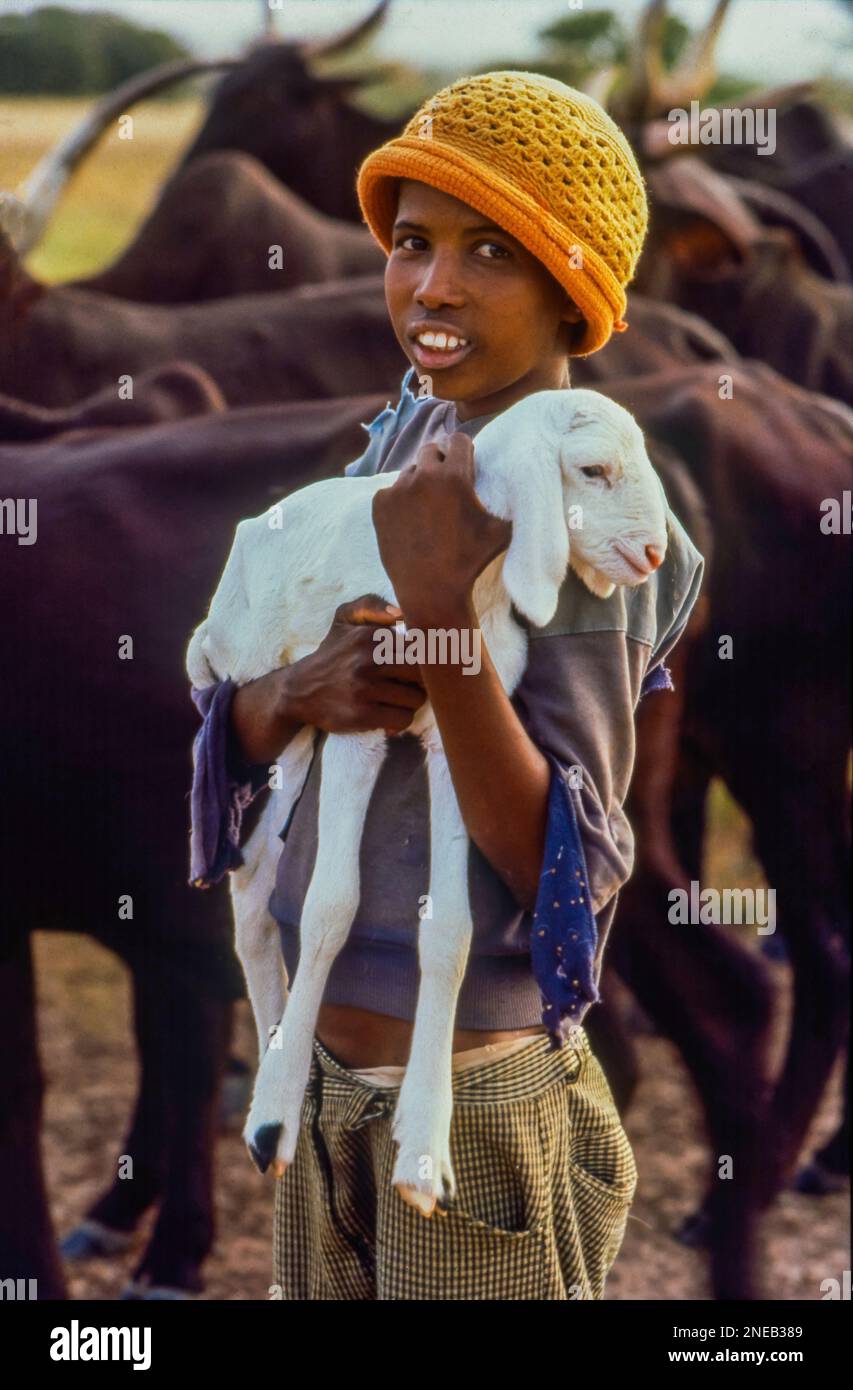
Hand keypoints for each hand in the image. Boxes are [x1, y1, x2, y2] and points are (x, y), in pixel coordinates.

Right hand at [284, 594, 426, 735]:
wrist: (300, 690)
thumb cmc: (333, 654)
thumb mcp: (345, 619)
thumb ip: (371, 604)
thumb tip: (399, 613)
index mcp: (369, 636)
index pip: (419, 646)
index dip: (422, 657)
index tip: (410, 664)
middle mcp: (367, 661)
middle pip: (422, 674)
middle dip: (418, 681)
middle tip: (405, 684)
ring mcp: (364, 689)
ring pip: (415, 698)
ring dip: (409, 702)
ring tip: (393, 699)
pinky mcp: (362, 715)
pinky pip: (403, 719)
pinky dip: (399, 720)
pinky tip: (386, 714)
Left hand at [372, 434, 511, 620]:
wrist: (431, 589)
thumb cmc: (470, 560)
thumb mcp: (502, 531)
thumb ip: (513, 505)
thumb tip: (524, 488)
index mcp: (454, 476)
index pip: (458, 439)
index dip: (463, 450)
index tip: (464, 462)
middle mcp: (423, 475)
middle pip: (431, 449)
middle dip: (440, 462)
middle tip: (445, 485)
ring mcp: (397, 489)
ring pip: (411, 471)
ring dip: (420, 482)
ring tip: (429, 507)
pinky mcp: (380, 504)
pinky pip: (392, 491)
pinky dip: (401, 501)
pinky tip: (410, 521)